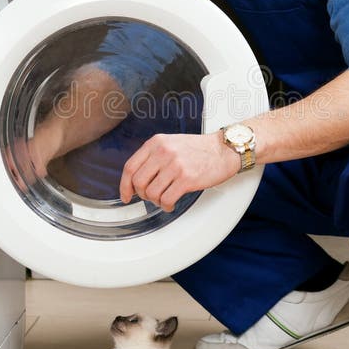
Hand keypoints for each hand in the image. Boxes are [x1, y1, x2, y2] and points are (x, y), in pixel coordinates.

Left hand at [119, 132, 240, 211]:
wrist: (224, 150)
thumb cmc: (199, 149)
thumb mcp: (171, 143)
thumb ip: (153, 156)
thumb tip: (136, 178)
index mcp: (156, 142)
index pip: (130, 167)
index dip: (124, 185)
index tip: (126, 195)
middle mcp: (164, 152)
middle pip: (138, 182)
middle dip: (142, 194)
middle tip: (150, 196)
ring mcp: (175, 166)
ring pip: (151, 193)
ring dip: (156, 201)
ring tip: (164, 198)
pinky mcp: (187, 179)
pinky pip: (166, 199)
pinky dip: (166, 206)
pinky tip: (171, 203)